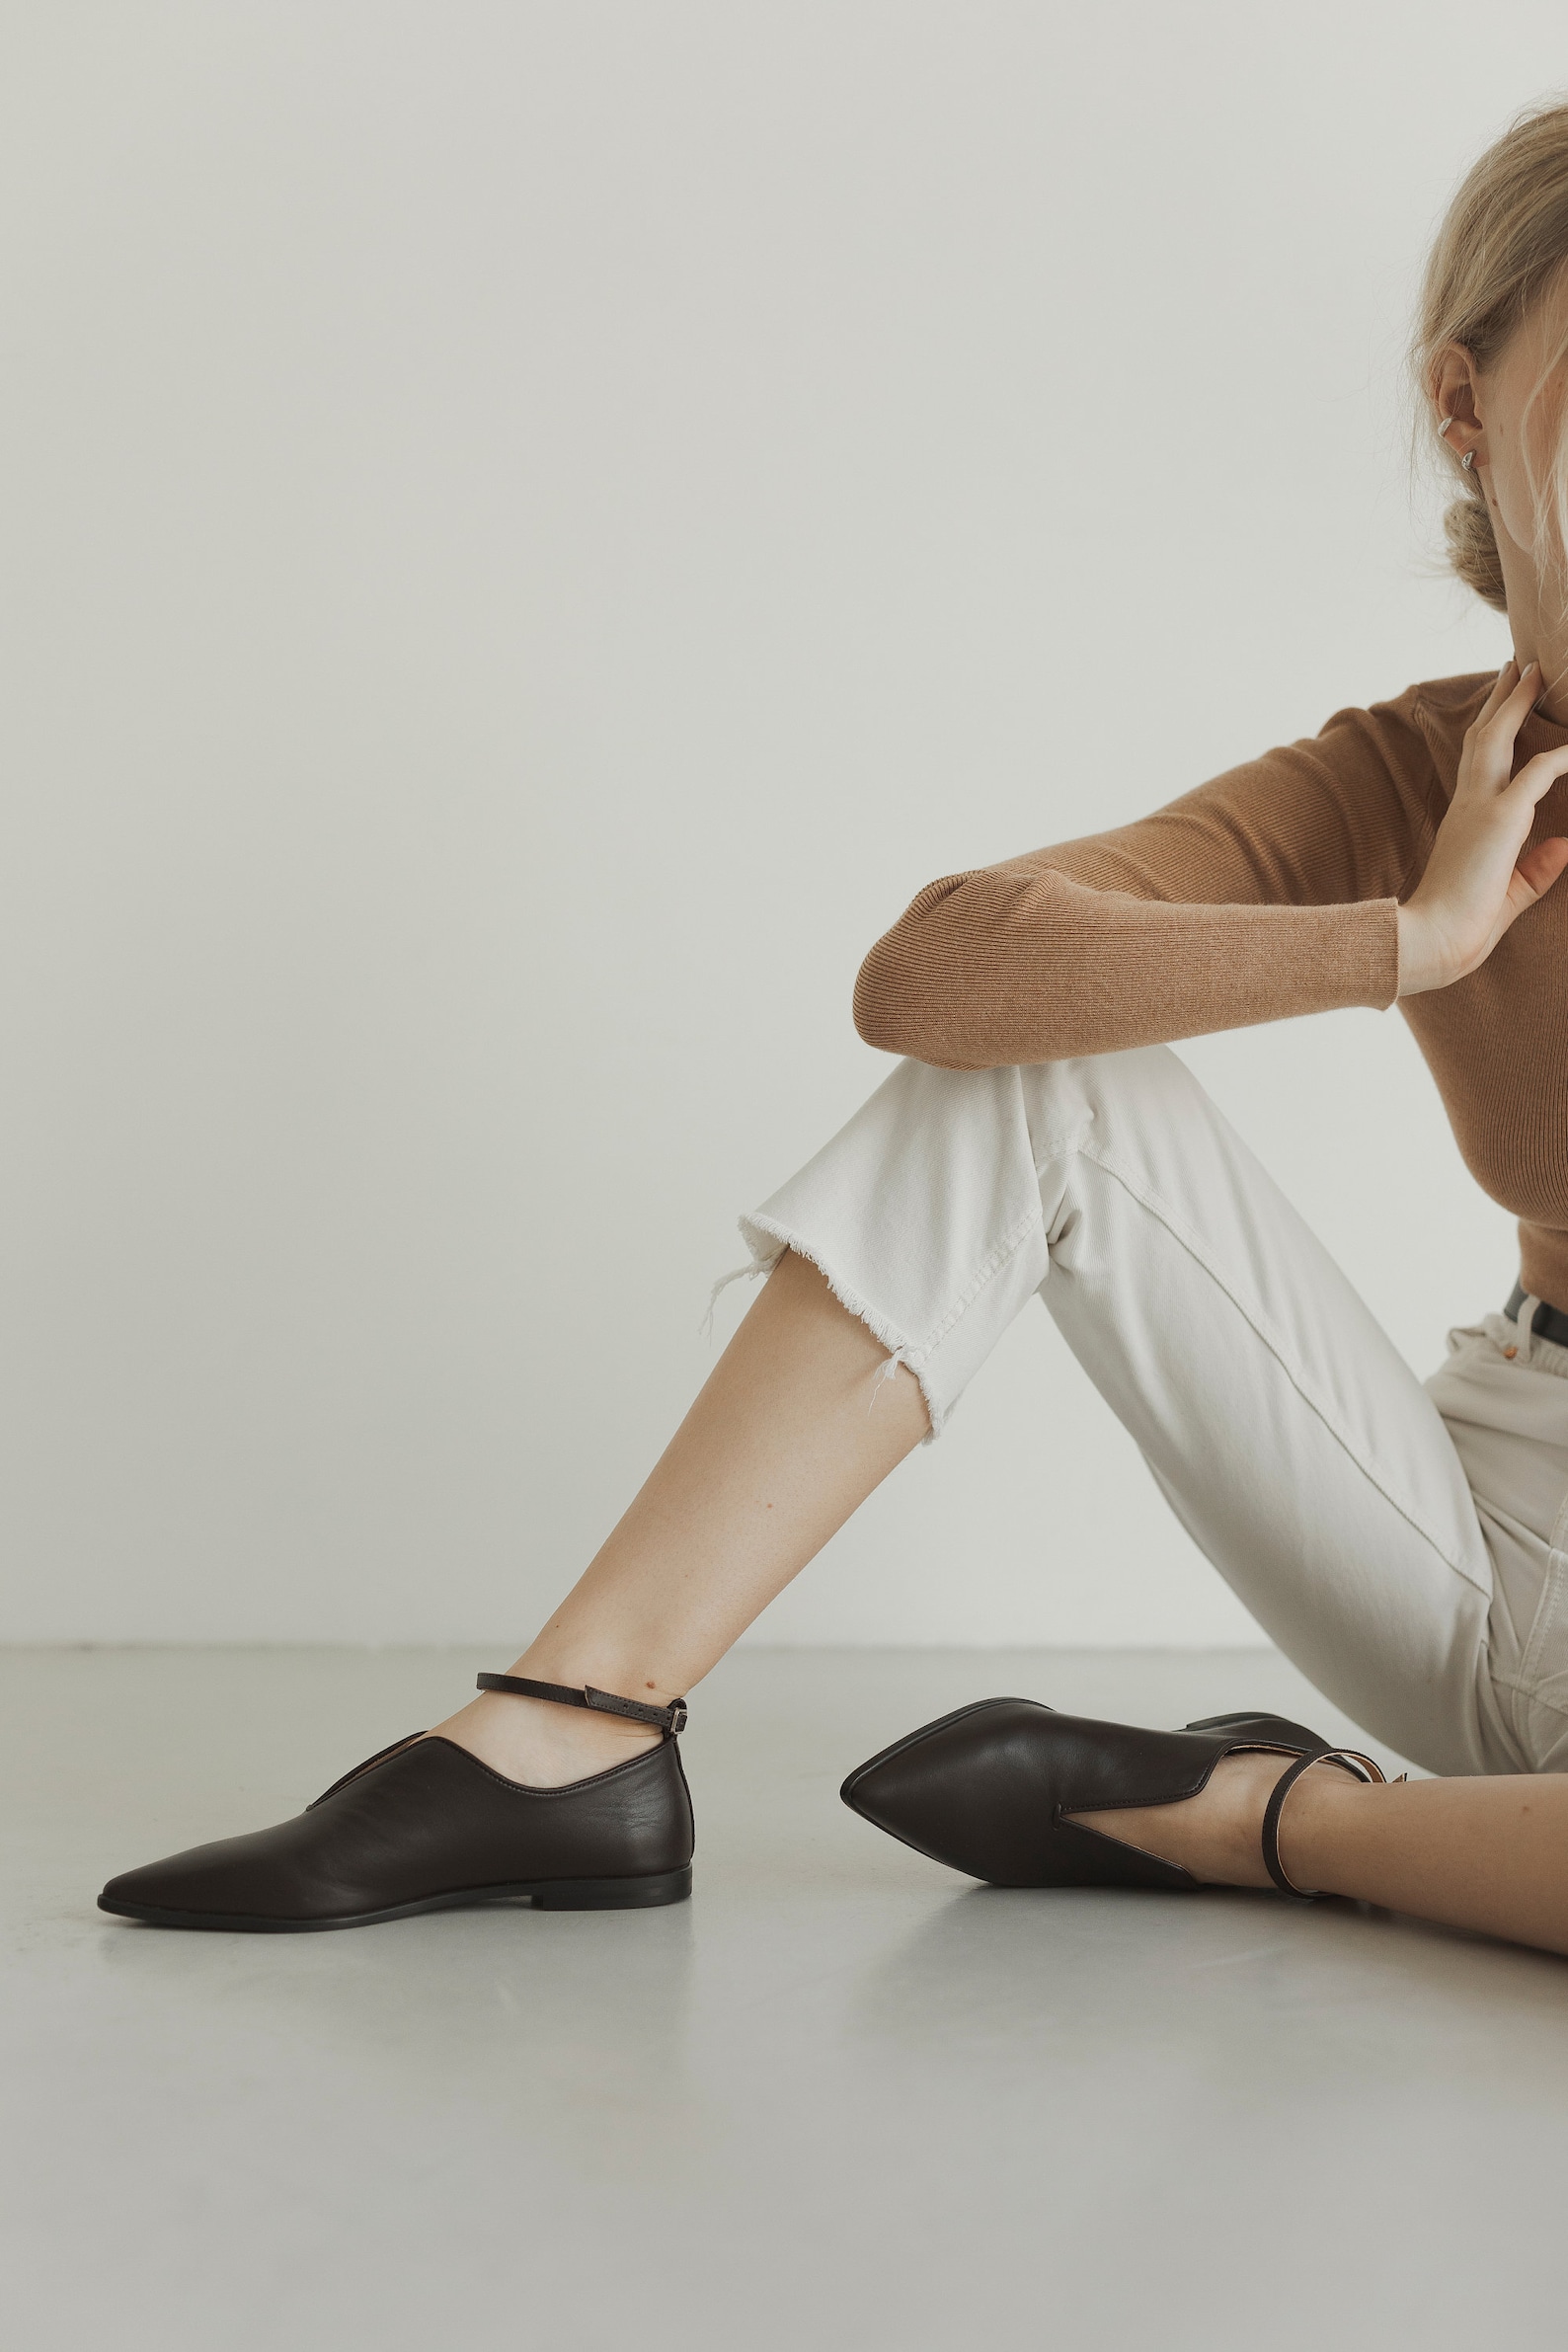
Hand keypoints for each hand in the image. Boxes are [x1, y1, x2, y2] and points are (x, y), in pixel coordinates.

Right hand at [1398, 658, 1567, 995]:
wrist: (1431, 940)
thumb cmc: (1461, 927)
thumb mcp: (1511, 894)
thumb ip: (1536, 869)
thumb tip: (1566, 846)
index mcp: (1465, 821)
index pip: (1477, 765)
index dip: (1492, 732)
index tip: (1501, 709)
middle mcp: (1468, 805)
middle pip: (1483, 737)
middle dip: (1501, 700)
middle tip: (1515, 667)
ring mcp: (1482, 808)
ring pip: (1498, 738)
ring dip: (1516, 702)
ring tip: (1532, 671)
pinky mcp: (1501, 819)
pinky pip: (1540, 771)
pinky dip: (1561, 756)